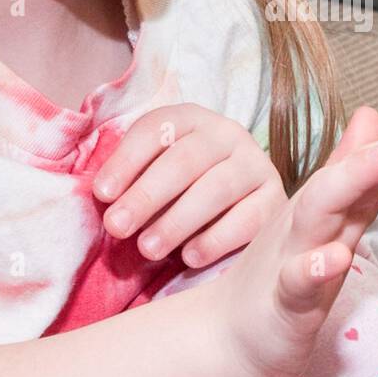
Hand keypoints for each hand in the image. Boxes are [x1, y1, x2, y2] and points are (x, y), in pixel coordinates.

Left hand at [92, 103, 287, 268]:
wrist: (238, 206)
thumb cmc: (177, 191)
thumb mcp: (151, 172)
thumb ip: (129, 180)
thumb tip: (104, 198)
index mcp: (190, 119)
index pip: (156, 130)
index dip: (126, 161)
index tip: (102, 194)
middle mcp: (227, 134)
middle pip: (186, 160)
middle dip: (147, 195)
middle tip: (117, 227)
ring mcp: (256, 164)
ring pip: (218, 187)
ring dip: (178, 220)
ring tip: (148, 248)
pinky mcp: (275, 199)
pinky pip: (250, 218)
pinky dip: (217, 239)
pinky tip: (189, 257)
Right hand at [208, 106, 377, 376]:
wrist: (228, 335)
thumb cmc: (284, 273)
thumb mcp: (328, 218)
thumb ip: (353, 171)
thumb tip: (371, 116)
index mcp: (332, 199)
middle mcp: (313, 214)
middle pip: (360, 170)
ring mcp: (293, 253)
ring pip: (321, 207)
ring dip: (356, 178)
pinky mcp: (281, 301)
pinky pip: (295, 281)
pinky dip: (315, 267)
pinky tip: (337, 258)